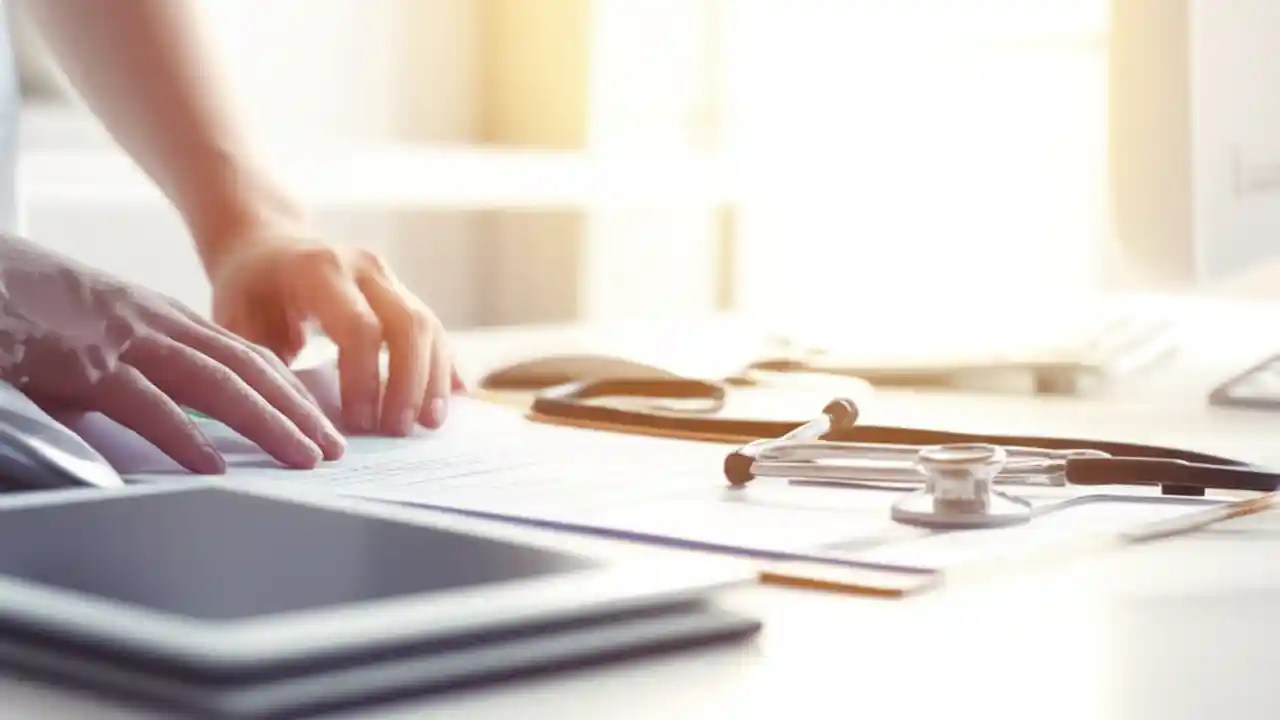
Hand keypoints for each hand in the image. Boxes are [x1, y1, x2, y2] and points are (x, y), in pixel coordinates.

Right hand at [0, 235, 344, 471]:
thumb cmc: (26, 307)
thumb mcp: (97, 336)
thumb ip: (139, 372)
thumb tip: (171, 421)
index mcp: (161, 319)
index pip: (244, 354)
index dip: (289, 389)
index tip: (321, 421)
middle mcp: (154, 324)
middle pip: (246, 368)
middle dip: (298, 410)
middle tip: (334, 448)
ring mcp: (121, 341)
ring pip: (214, 383)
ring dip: (267, 423)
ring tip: (304, 458)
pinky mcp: (81, 364)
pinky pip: (145, 403)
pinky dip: (183, 435)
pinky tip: (214, 464)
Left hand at [207, 237, 458, 435]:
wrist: (268, 243)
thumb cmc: (248, 290)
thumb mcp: (236, 321)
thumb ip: (265, 364)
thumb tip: (298, 420)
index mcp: (320, 270)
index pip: (360, 327)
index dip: (365, 380)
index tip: (358, 424)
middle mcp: (364, 267)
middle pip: (408, 324)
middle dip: (410, 383)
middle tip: (398, 432)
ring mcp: (389, 277)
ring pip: (428, 326)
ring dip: (433, 378)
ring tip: (429, 424)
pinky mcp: (402, 292)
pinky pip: (432, 329)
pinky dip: (443, 364)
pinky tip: (453, 398)